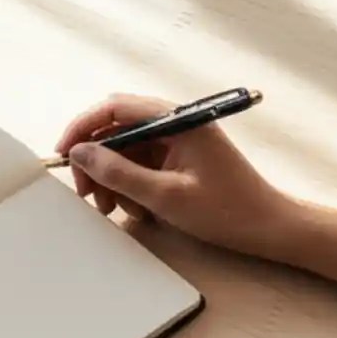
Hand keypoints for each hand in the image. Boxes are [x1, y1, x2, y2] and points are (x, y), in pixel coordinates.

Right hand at [56, 93, 299, 259]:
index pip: (116, 108)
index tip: (64, 155)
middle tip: (84, 192)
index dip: (83, 127)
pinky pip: (140, 163)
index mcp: (178, 120)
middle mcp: (175, 122)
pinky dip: (127, 183)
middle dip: (95, 159)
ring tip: (108, 208)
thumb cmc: (226, 211)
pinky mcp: (178, 158)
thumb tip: (79, 154)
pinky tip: (130, 208)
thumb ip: (119, 173)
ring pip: (125, 149)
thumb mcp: (166, 196)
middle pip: (117, 128)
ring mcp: (177, 140)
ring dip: (109, 176)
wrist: (272, 229)